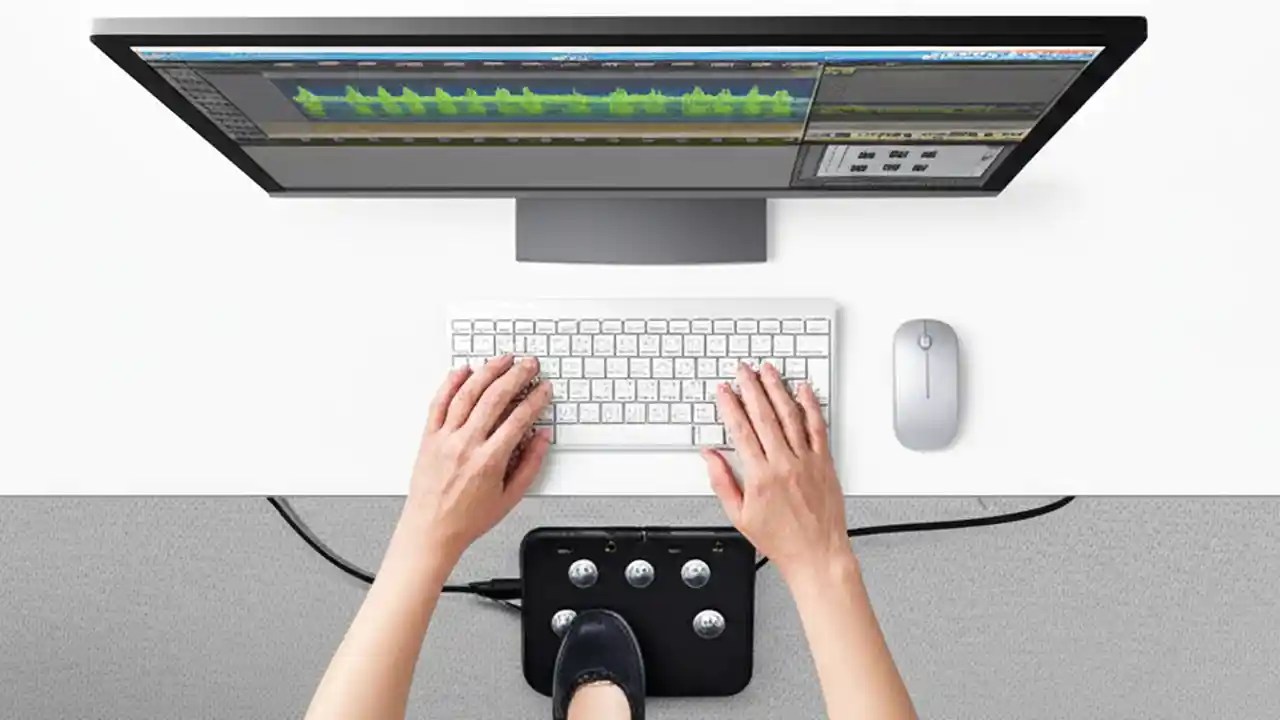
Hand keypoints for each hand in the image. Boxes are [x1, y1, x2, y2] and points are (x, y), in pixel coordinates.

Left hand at [405, 355, 551, 562]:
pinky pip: (439, 403)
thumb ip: (530, 464)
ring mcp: (445, 438)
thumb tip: (542, 438)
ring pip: (468, 394)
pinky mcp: (429, 437)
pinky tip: (463, 370)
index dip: (535, 399)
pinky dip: (450, 383)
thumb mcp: (510, 497)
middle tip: (529, 365)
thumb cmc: (467, 519)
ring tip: (503, 359)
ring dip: (488, 371)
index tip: (544, 389)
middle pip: (495, 398)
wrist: (430, 530)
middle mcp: (465, 445)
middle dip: (516, 376)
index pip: (518, 419)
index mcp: (488, 461)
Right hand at [703, 362, 850, 582]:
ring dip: (777, 389)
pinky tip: (804, 390)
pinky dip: (810, 406)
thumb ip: (722, 482)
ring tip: (768, 371)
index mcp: (760, 477)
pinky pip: (817, 427)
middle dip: (751, 387)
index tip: (724, 390)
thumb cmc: (781, 540)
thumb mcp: (739, 516)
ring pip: (790, 415)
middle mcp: (784, 464)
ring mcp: (806, 461)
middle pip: (764, 415)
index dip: (730, 406)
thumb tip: (710, 456)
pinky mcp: (824, 462)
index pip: (740, 430)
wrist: (817, 555)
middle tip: (743, 370)